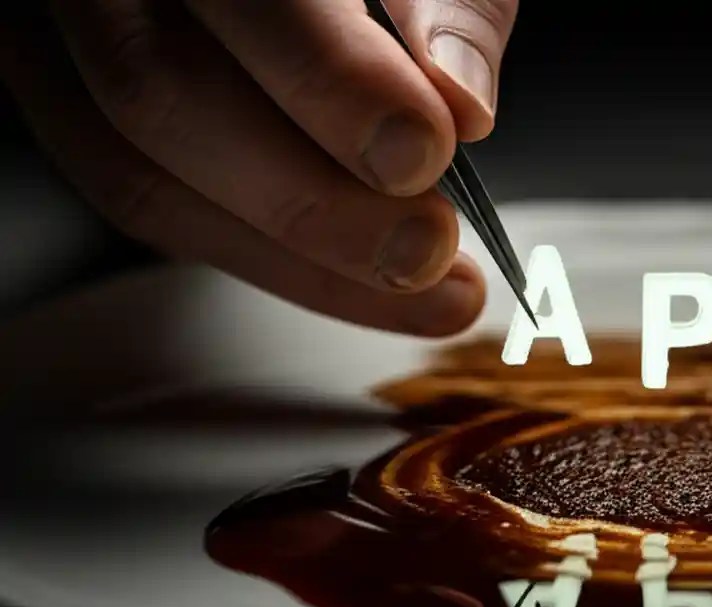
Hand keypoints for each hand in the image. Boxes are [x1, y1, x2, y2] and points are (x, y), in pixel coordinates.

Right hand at [0, 0, 518, 337]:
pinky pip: (142, 201)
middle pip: (161, 94)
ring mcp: (60, 40)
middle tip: (423, 250)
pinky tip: (349, 275)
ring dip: (290, 257)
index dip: (335, 84)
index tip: (423, 153)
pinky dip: (253, 252)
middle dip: (310, 201)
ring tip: (417, 284)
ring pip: (137, 174)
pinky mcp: (68, 104)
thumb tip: (462, 104)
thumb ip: (444, 6)